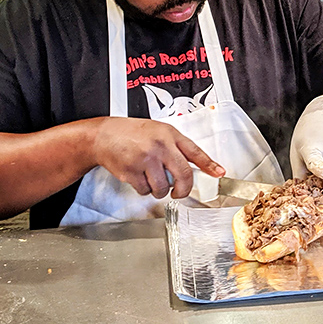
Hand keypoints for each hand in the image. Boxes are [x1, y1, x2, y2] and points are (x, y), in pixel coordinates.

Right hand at [93, 117, 224, 199]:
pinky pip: (145, 190)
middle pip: (184, 175)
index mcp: (169, 134)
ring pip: (163, 187)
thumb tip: (194, 167)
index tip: (219, 174)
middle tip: (179, 192)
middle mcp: (160, 145)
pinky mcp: (132, 171)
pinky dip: (143, 188)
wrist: (103, 136)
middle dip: (184, 189)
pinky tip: (137, 176)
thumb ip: (175, 147)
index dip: (209, 165)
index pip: (195, 151)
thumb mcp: (158, 132)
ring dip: (158, 189)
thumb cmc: (131, 134)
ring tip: (150, 177)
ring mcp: (146, 159)